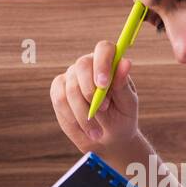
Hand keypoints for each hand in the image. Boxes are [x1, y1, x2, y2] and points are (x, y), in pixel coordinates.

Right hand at [50, 40, 138, 156]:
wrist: (107, 137)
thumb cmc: (121, 118)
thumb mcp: (127, 104)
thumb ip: (123, 85)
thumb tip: (125, 62)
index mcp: (110, 62)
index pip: (104, 49)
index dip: (102, 63)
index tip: (103, 84)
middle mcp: (89, 65)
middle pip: (82, 65)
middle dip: (90, 91)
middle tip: (103, 110)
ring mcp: (72, 76)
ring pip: (70, 88)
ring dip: (83, 112)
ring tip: (97, 130)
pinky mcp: (58, 89)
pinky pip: (59, 99)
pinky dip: (72, 116)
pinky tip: (84, 127)